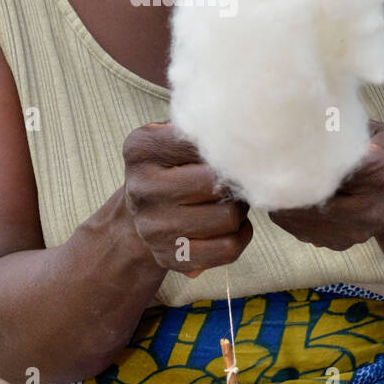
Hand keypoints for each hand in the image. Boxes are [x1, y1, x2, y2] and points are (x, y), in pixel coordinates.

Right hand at [122, 121, 251, 276]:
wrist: (140, 212)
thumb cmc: (171, 165)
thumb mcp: (173, 135)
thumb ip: (200, 127)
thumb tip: (243, 127)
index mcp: (142, 149)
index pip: (202, 142)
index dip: (228, 146)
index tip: (235, 147)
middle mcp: (141, 189)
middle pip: (219, 182)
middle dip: (237, 179)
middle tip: (236, 177)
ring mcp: (152, 228)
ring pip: (229, 217)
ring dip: (241, 208)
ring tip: (232, 199)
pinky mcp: (170, 257)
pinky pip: (228, 248)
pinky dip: (241, 235)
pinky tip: (234, 225)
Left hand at [267, 121, 383, 251]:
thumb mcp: (375, 130)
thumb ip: (341, 128)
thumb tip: (296, 115)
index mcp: (379, 167)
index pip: (326, 167)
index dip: (296, 160)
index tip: (275, 151)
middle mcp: (369, 205)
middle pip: (308, 198)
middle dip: (281, 185)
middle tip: (261, 168)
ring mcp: (358, 230)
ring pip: (301, 220)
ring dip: (281, 204)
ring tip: (271, 183)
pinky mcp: (346, 243)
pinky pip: (305, 232)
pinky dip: (292, 217)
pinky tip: (289, 200)